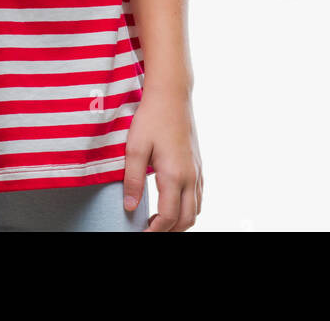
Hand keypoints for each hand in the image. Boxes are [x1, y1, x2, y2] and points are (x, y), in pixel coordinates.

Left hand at [123, 86, 202, 231]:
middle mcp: (190, 176)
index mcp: (174, 175)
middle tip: (149, 229)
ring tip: (158, 218)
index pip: (169, 216)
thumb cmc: (151, 118)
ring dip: (180, 220)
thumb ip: (132, 180)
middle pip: (187, 219)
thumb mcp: (135, 148)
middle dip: (169, 230)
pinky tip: (172, 201)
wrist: (172, 95)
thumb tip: (130, 207)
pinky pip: (199, 196)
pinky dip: (188, 207)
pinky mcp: (198, 164)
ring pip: (196, 209)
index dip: (155, 231)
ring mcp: (197, 170)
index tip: (142, 233)